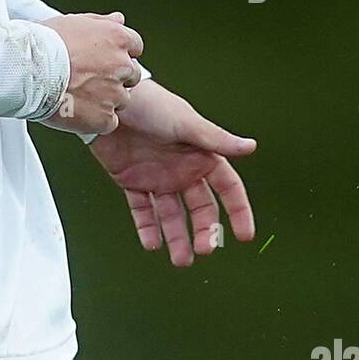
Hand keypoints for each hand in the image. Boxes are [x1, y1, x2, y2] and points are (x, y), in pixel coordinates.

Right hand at [40, 11, 144, 135]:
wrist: (28, 70)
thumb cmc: (45, 44)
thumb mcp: (74, 22)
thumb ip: (101, 22)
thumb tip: (119, 20)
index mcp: (117, 39)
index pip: (135, 47)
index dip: (119, 54)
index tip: (105, 59)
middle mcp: (121, 65)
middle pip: (131, 75)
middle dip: (115, 77)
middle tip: (89, 78)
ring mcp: (115, 93)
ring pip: (121, 100)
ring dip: (105, 99)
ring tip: (78, 94)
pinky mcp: (104, 117)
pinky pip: (109, 122)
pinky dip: (96, 119)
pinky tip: (77, 109)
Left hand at [88, 80, 256, 266]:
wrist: (108, 100)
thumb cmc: (149, 103)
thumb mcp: (185, 122)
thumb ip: (216, 139)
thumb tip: (250, 146)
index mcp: (200, 154)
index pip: (227, 187)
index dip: (237, 210)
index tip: (244, 236)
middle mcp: (181, 168)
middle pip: (201, 208)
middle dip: (205, 231)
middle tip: (203, 250)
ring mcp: (157, 176)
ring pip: (172, 215)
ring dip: (177, 237)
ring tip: (179, 259)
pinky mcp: (132, 180)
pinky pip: (143, 210)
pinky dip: (147, 228)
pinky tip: (152, 243)